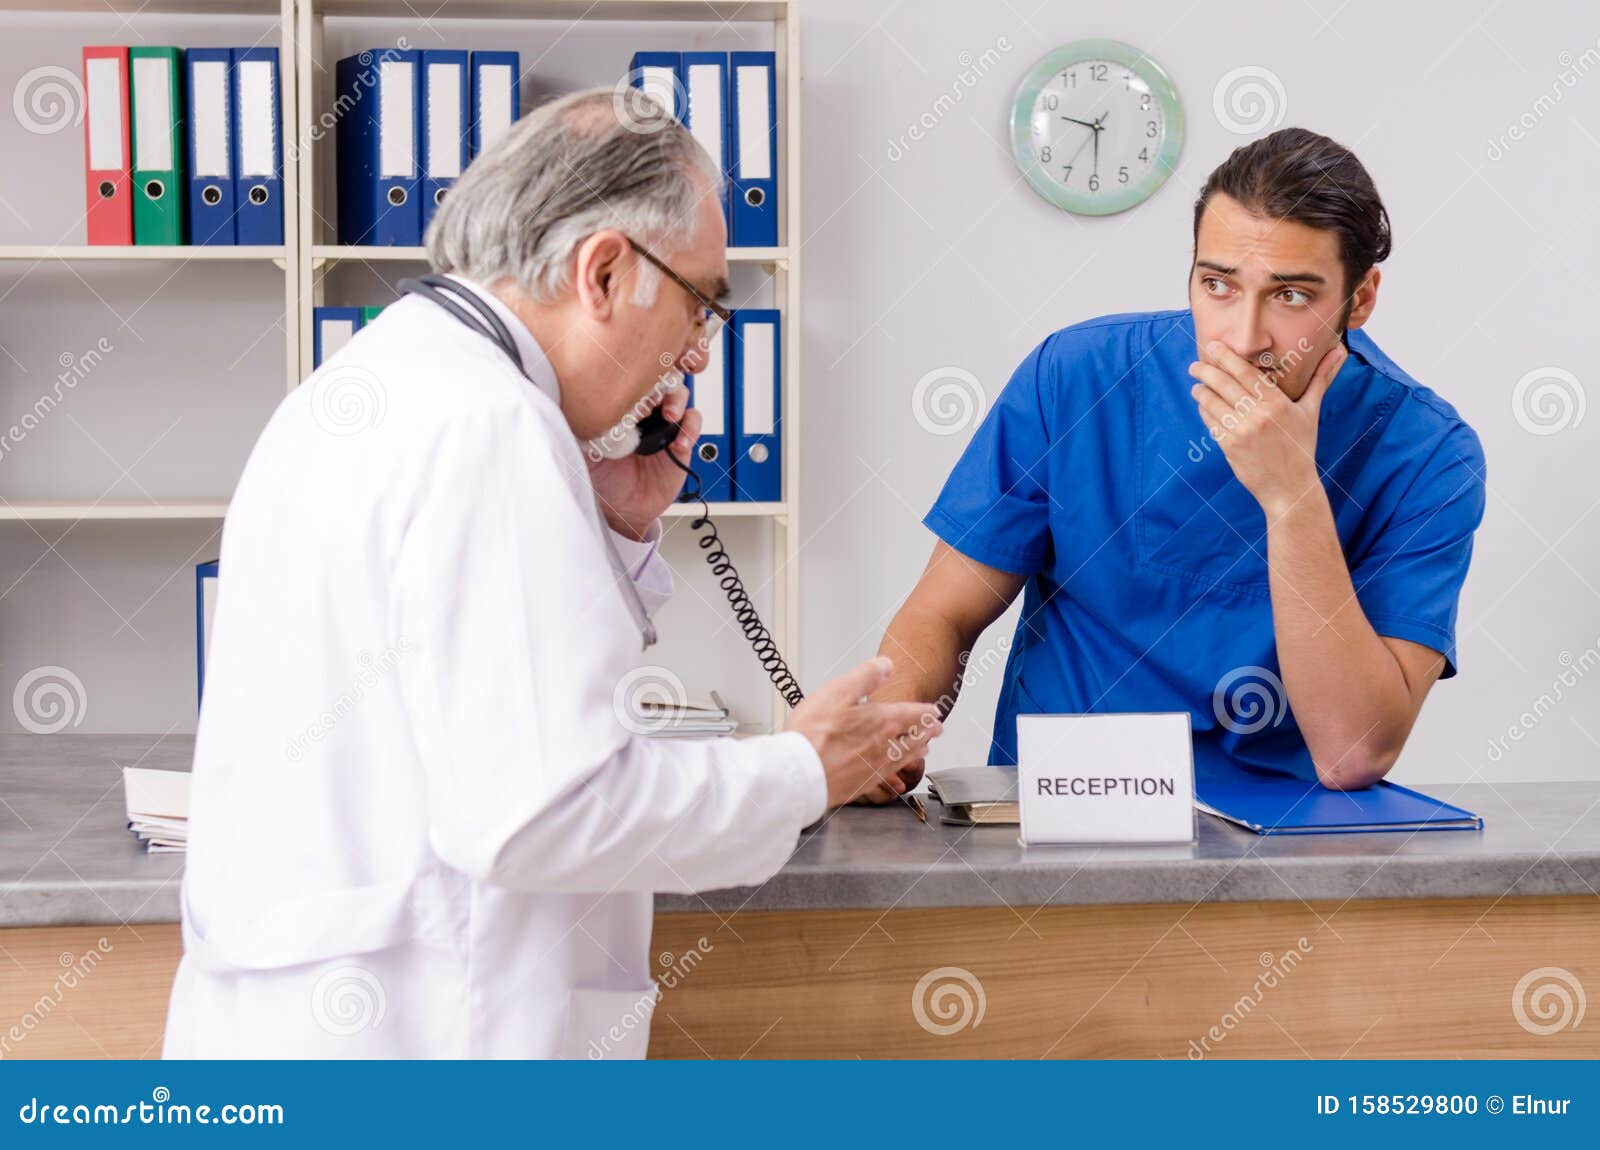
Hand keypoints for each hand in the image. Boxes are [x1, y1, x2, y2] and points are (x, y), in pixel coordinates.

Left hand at [587, 381, 702, 540]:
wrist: (623, 510)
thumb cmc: (603, 481)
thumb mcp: (585, 452)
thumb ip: (581, 430)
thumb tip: (566, 407)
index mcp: (621, 409)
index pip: (632, 381)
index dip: (634, 380)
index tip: (629, 390)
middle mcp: (644, 413)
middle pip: (658, 380)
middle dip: (659, 383)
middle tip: (651, 400)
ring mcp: (663, 426)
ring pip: (679, 397)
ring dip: (677, 401)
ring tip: (669, 415)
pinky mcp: (680, 444)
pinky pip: (692, 425)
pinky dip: (690, 428)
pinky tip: (679, 443)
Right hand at [785, 657, 943, 807]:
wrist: (799, 772)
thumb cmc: (813, 733)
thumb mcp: (837, 691)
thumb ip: (865, 676)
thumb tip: (886, 665)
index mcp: (880, 721)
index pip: (911, 714)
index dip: (925, 711)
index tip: (934, 710)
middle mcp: (883, 745)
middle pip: (912, 737)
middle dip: (926, 731)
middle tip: (937, 729)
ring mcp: (874, 766)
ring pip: (903, 758)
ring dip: (916, 750)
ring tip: (924, 749)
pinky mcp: (862, 783)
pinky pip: (889, 777)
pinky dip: (899, 773)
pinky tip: (897, 775)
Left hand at [1187, 340, 1347, 517]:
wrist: (1289, 487)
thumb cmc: (1301, 446)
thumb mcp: (1310, 411)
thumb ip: (1319, 379)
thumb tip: (1339, 352)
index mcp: (1277, 402)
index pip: (1246, 372)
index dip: (1226, 357)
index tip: (1213, 346)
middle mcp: (1257, 415)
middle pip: (1224, 384)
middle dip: (1205, 371)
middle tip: (1194, 365)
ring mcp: (1241, 431)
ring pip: (1213, 403)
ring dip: (1201, 392)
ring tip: (1197, 385)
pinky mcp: (1229, 447)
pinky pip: (1211, 422)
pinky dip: (1205, 412)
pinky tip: (1203, 406)